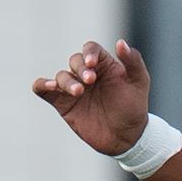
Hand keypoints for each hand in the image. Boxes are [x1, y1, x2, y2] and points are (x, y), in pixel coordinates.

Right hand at [32, 39, 150, 155]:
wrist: (126, 137)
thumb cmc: (133, 107)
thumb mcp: (139, 82)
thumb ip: (133, 62)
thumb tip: (120, 42)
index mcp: (103, 64)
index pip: (90, 49)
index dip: (89, 53)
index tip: (92, 63)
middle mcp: (85, 73)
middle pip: (74, 61)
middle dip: (79, 69)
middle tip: (90, 80)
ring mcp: (73, 87)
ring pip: (61, 76)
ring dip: (67, 81)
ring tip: (79, 92)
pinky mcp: (62, 102)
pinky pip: (43, 89)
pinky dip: (42, 85)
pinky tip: (49, 87)